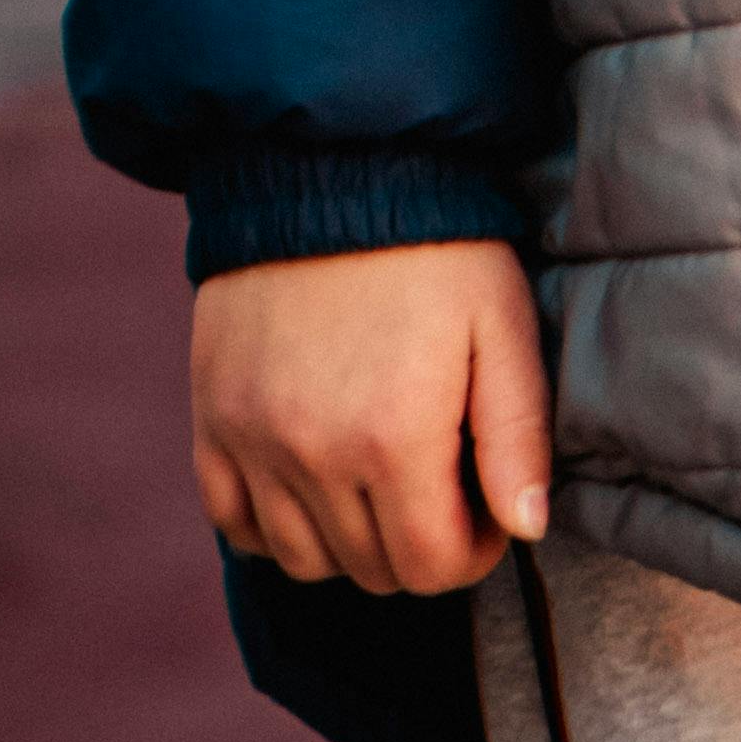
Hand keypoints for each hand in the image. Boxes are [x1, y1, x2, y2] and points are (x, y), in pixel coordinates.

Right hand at [189, 239, 551, 595]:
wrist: (332, 171)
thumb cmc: (437, 249)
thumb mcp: (502, 326)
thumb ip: (517, 437)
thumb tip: (526, 530)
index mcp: (394, 437)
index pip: (432, 567)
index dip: (473, 553)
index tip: (487, 513)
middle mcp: (312, 453)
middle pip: (371, 570)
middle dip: (420, 547)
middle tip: (444, 492)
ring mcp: (251, 440)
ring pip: (302, 558)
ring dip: (352, 544)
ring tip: (384, 487)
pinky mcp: (213, 419)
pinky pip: (232, 521)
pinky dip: (274, 526)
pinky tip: (315, 487)